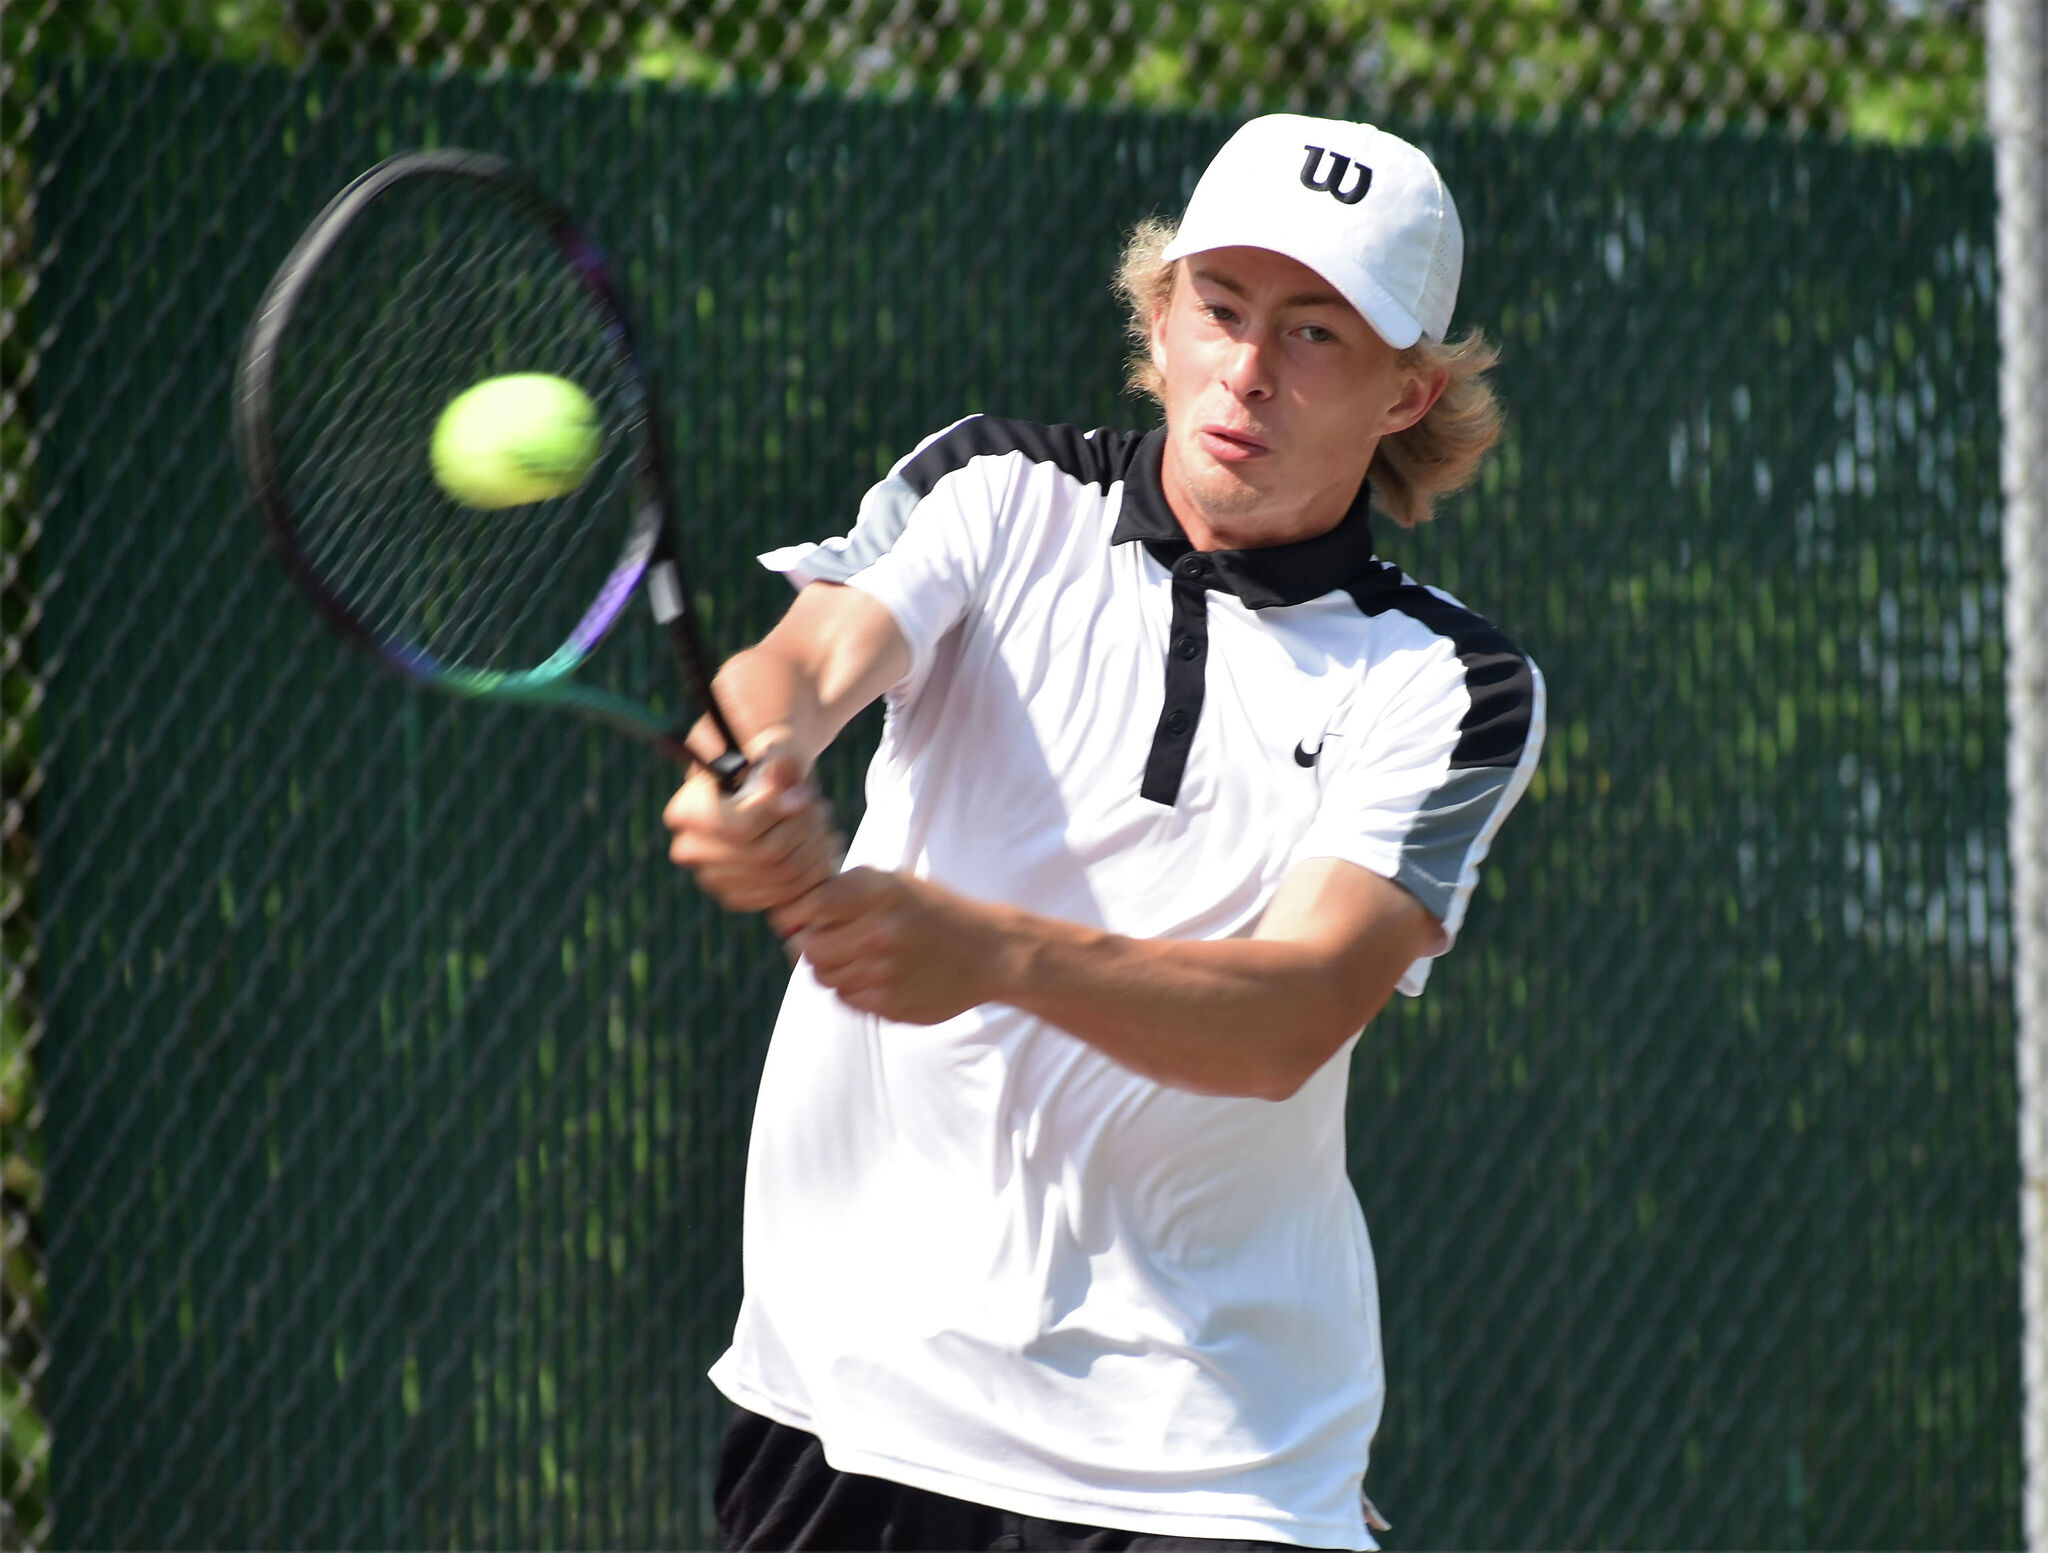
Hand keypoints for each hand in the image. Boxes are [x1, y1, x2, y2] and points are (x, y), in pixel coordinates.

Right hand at [663, 735, 841, 913]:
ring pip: (783, 875)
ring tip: (822, 822)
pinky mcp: (737, 896)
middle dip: (805, 828)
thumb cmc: (768, 761)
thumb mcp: (779, 747)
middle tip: (818, 805)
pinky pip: (786, 895)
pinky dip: (813, 872)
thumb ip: (784, 759)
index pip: (742, 827)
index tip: (802, 793)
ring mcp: (712, 878)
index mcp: (687, 809)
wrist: (764, 786)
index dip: (781, 814)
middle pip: (767, 854)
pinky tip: (820, 845)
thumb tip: (786, 787)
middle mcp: (690, 849)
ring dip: (816, 847)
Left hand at [774, 867, 1006, 1024]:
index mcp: (882, 894)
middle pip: (810, 948)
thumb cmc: (933, 912)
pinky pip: (846, 999)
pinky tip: (877, 975)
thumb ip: (845, 890)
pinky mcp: (891, 1005)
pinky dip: (852, 988)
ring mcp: (885, 973)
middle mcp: (881, 933)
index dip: (796, 914)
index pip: (811, 905)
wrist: (989, 953)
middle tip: (827, 940)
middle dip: (810, 944)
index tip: (800, 918)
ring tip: (858, 956)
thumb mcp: (896, 884)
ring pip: (824, 977)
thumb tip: (788, 914)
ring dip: (831, 968)